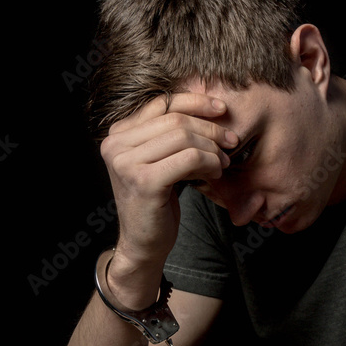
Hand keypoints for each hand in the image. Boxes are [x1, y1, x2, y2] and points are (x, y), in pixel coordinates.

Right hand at [99, 93, 237, 306]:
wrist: (143, 243)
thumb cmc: (155, 202)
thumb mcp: (158, 161)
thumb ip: (169, 134)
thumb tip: (209, 107)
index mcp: (117, 135)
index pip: (161, 103)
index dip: (195, 102)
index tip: (221, 109)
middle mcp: (115, 145)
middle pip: (176, 120)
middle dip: (210, 129)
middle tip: (231, 142)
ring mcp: (126, 163)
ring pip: (184, 138)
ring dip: (212, 149)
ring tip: (222, 163)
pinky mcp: (144, 181)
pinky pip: (190, 158)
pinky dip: (209, 162)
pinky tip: (215, 173)